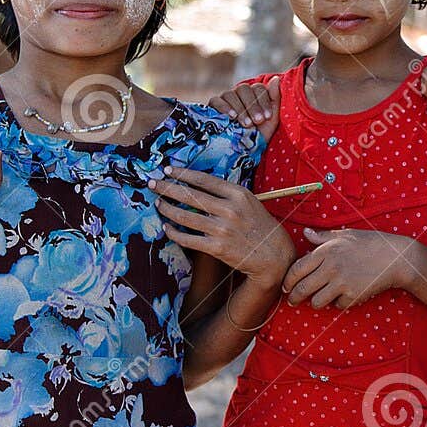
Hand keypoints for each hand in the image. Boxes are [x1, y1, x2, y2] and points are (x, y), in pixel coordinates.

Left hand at [151, 167, 294, 283]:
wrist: (274, 255)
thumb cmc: (260, 226)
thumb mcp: (250, 202)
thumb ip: (227, 194)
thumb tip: (198, 185)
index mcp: (238, 194)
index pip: (204, 180)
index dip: (182, 174)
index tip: (168, 170)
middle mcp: (230, 210)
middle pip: (190, 195)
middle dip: (168, 188)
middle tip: (153, 184)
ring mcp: (223, 229)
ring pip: (185, 217)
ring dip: (168, 210)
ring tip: (159, 205)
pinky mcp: (218, 248)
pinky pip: (188, 239)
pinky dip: (174, 233)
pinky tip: (167, 228)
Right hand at [208, 77, 280, 141]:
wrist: (244, 151)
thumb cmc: (259, 135)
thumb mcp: (271, 119)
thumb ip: (275, 99)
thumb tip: (276, 79)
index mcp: (254, 95)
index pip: (258, 88)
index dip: (263, 101)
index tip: (267, 117)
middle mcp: (239, 94)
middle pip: (244, 89)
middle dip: (252, 106)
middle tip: (258, 121)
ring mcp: (226, 99)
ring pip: (231, 94)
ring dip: (241, 109)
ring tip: (247, 124)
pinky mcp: (213, 106)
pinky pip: (216, 100)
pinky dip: (224, 107)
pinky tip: (231, 117)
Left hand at [282, 227, 415, 308]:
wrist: (396, 258)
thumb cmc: (371, 243)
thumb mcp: (346, 235)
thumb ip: (322, 236)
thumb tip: (304, 232)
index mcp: (326, 251)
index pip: (296, 269)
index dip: (287, 281)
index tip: (286, 287)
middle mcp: (331, 268)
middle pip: (302, 289)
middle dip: (293, 298)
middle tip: (292, 301)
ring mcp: (341, 283)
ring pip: (316, 301)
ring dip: (315, 302)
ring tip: (317, 300)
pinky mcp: (352, 296)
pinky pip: (336, 305)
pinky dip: (338, 303)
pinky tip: (343, 296)